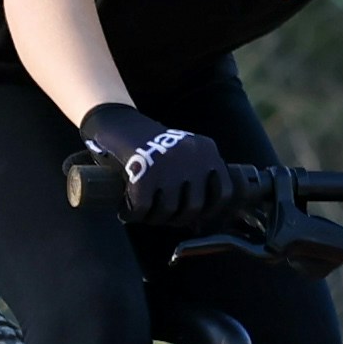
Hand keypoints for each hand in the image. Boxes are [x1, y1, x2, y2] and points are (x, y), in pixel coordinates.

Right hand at [77, 104, 263, 231]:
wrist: (119, 123)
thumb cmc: (153, 146)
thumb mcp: (186, 152)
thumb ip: (199, 176)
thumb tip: (201, 220)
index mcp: (207, 150)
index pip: (223, 192)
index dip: (209, 210)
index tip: (194, 216)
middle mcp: (192, 156)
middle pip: (194, 207)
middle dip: (176, 218)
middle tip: (162, 216)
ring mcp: (168, 164)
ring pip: (168, 211)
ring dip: (154, 218)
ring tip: (145, 213)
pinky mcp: (143, 172)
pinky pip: (142, 208)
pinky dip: (132, 214)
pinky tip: (126, 211)